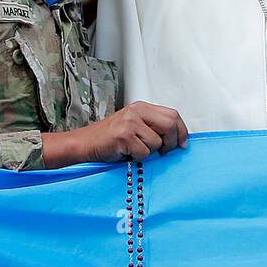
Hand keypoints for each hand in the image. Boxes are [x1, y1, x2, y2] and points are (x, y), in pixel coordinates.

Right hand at [46, 101, 188, 166]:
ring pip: (156, 142)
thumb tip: (178, 140)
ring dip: (149, 153)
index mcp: (142, 107)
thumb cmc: (108, 139)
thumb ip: (153, 128)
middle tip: (163, 152)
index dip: (181, 131)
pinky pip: (143, 152)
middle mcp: (137, 111)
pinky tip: (126, 154)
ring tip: (134, 151)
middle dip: (171, 142)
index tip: (182, 144)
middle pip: (170, 124)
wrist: (83, 144)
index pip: (173, 115)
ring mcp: (129, 122)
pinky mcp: (123, 136)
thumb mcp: (134, 126)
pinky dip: (137, 158)